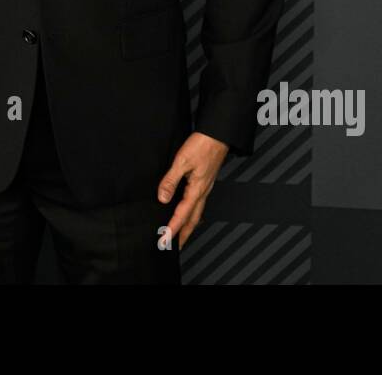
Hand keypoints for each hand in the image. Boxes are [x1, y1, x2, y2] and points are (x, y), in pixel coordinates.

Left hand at [157, 131, 229, 249]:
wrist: (218, 134)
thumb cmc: (203, 145)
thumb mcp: (182, 162)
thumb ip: (171, 180)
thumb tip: (163, 198)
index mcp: (197, 189)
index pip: (182, 214)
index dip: (172, 228)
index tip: (165, 240)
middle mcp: (203, 191)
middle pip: (193, 219)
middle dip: (184, 234)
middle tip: (176, 246)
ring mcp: (205, 187)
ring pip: (197, 212)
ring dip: (188, 225)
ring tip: (180, 233)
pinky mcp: (205, 181)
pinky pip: (198, 202)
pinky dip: (191, 212)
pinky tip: (187, 209)